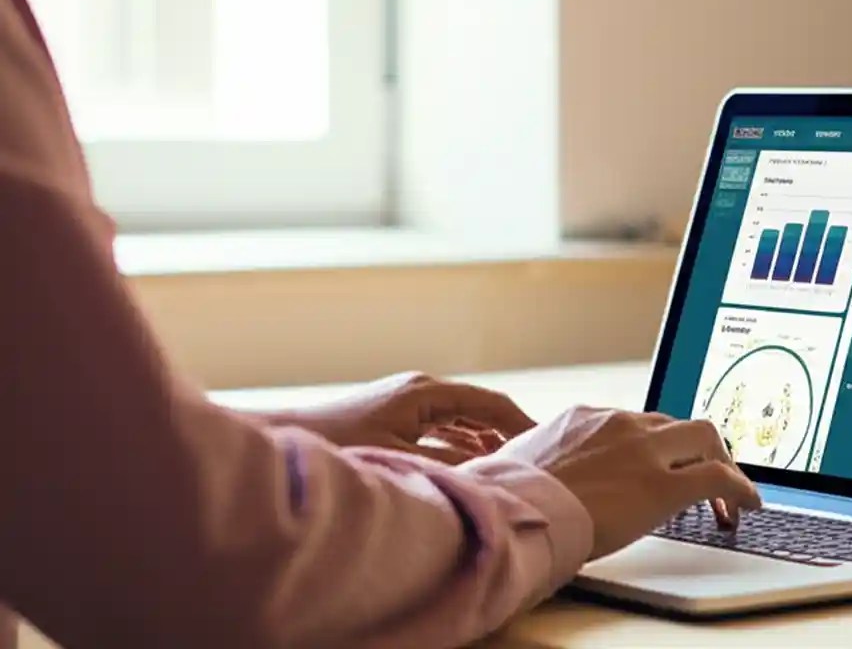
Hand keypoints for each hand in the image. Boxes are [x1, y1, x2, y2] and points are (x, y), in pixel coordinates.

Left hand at [275, 372, 535, 463]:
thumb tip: (491, 477)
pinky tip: (475, 466)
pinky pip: (442, 431)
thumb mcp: (403, 460)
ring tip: (514, 466)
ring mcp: (407, 404)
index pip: (491, 403)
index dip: (521, 424)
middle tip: (538, 459)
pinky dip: (462, 447)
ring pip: (461, 422)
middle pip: (480, 410)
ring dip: (485, 443)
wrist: (287, 441)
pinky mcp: (394, 419)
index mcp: (427, 392)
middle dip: (508, 434)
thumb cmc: (340, 447)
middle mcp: (421, 392)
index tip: (547, 444)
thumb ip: (450, 468)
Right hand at [490, 406, 761, 559]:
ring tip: (731, 497)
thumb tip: (514, 475)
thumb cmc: (502, 497)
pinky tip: (746, 505)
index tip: (660, 464)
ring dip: (721, 466)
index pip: (635, 423)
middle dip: (694, 450)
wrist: (512, 511)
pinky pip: (718, 477)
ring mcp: (643, 450)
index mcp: (583, 418)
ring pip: (704, 439)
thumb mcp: (513, 463)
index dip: (655, 446)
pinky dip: (740, 489)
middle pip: (675, 424)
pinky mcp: (661, 484)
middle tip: (705, 477)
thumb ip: (532, 462)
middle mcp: (618, 424)